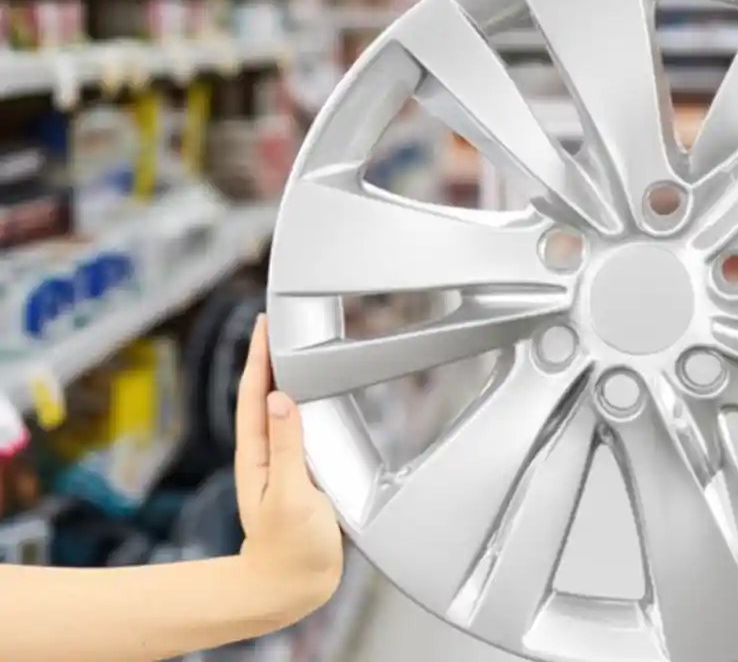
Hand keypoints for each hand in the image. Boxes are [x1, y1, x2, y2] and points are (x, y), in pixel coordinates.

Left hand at [234, 315, 342, 622]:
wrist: (293, 586)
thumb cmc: (291, 549)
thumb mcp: (292, 495)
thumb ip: (288, 447)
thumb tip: (279, 398)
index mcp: (258, 456)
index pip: (253, 394)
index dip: (258, 356)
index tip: (264, 323)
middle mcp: (265, 456)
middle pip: (262, 395)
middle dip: (267, 357)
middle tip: (277, 323)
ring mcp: (281, 466)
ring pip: (279, 410)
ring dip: (283, 378)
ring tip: (292, 349)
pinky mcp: (299, 477)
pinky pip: (297, 430)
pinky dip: (302, 406)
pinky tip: (313, 400)